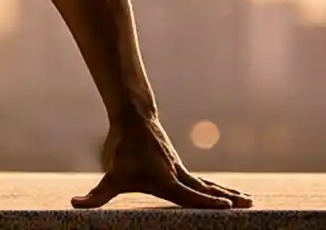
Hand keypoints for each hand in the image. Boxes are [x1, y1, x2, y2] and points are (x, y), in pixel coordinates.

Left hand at [72, 114, 252, 208]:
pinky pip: (203, 180)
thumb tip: (75, 205)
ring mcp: (181, 170)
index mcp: (167, 181)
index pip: (191, 195)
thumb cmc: (123, 150)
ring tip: (249, 200)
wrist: (133, 119)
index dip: (208, 202)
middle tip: (250, 205)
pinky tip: (226, 193)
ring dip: (228, 192)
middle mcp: (179, 175)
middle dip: (228, 199)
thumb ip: (96, 195)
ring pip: (208, 184)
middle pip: (207, 190)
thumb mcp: (111, 176)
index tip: (228, 206)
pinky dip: (217, 187)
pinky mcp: (179, 167)